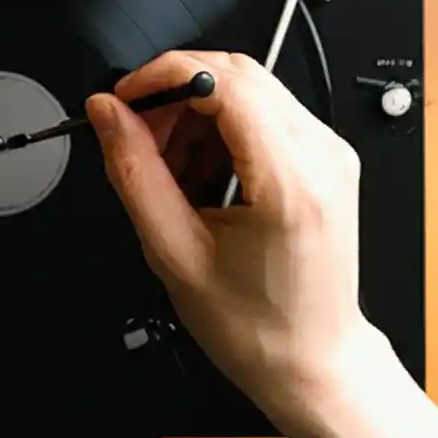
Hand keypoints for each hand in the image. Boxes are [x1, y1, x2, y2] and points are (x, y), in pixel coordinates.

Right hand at [86, 51, 378, 431]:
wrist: (313, 362)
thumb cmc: (255, 326)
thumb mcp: (174, 253)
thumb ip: (135, 172)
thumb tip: (107, 113)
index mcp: (290, 181)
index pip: (225, 82)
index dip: (163, 76)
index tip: (123, 98)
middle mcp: (322, 155)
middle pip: (237, 75)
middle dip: (175, 95)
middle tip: (136, 136)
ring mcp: (330, 153)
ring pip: (249, 90)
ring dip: (196, 115)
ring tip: (169, 170)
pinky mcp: (326, 158)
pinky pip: (265, 114)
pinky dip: (222, 130)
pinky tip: (200, 175)